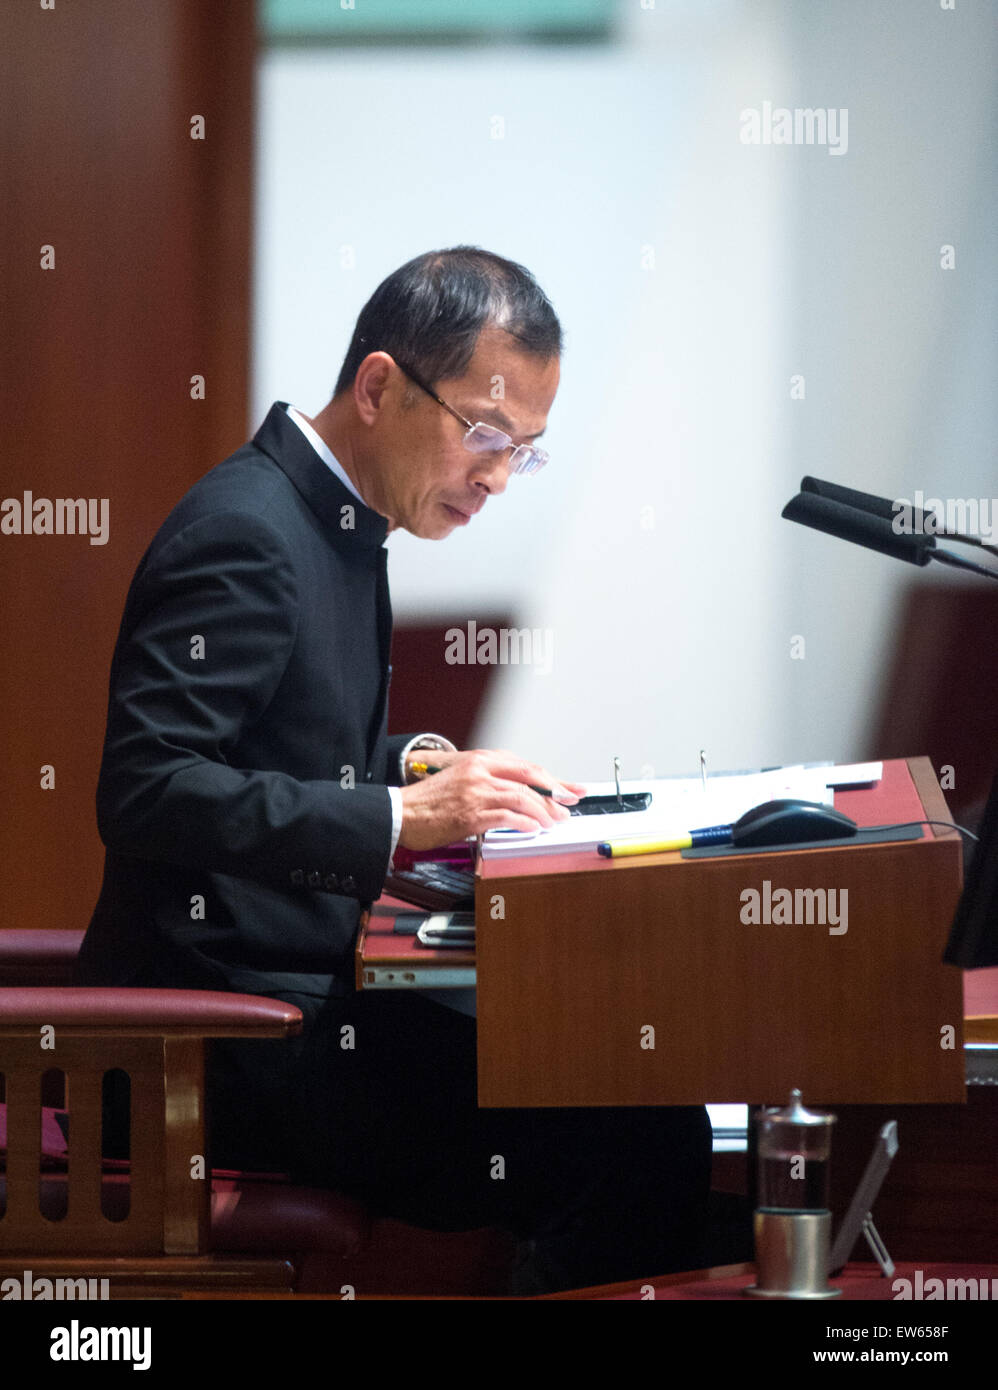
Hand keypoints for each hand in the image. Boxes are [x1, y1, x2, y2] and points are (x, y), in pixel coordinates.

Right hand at [398, 748, 586, 851]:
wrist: (400, 813)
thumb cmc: (428, 801)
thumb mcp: (461, 779)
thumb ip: (489, 781)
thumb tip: (520, 794)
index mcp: (479, 760)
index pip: (525, 766)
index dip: (550, 778)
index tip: (567, 788)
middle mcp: (480, 771)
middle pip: (529, 777)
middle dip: (555, 791)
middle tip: (569, 803)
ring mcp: (476, 792)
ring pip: (522, 797)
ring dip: (543, 811)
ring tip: (552, 822)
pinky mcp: (471, 814)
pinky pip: (507, 817)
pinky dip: (525, 823)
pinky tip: (532, 829)